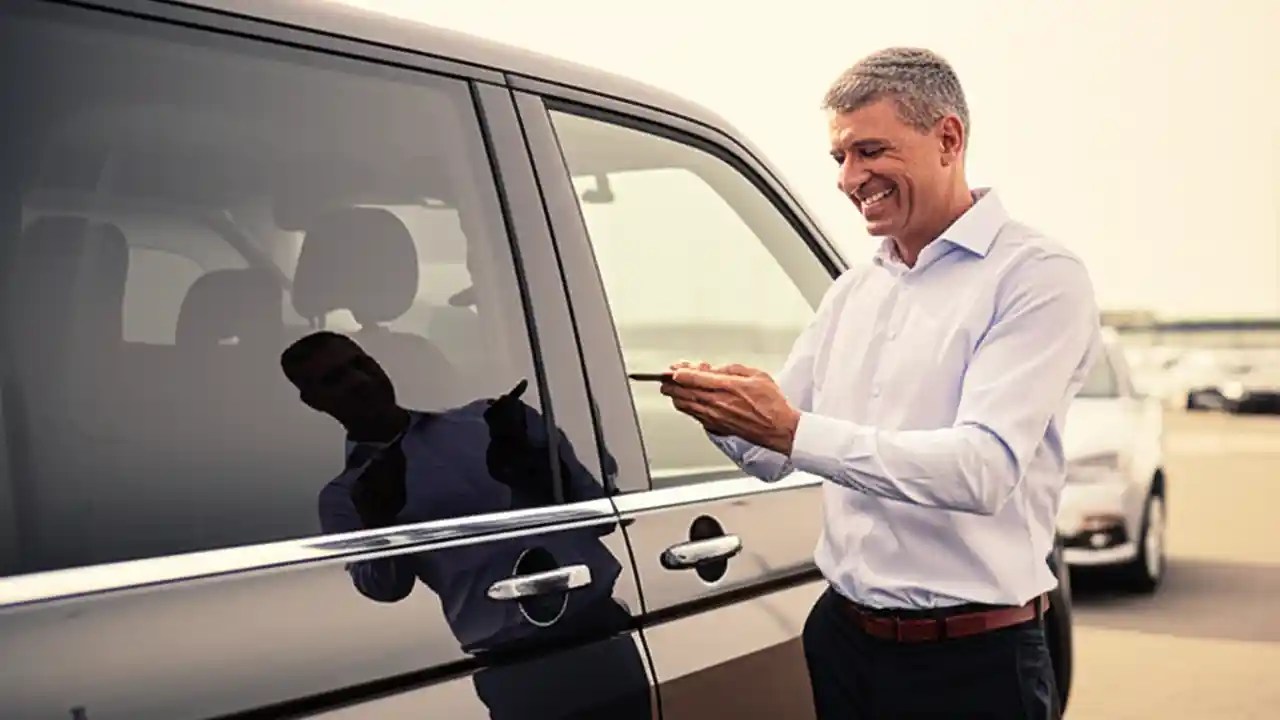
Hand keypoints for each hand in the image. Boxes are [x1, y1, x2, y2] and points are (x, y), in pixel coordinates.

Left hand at [659, 363, 800, 454]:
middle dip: (671, 382)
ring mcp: (713, 417)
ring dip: (676, 394)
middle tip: (667, 376)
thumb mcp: (755, 375)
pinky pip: (692, 415)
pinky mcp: (714, 426)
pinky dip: (686, 405)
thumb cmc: (771, 403)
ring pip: (683, 405)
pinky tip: (688, 399)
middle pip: (682, 392)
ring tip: (674, 386)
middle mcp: (716, 403)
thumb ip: (731, 369)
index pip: (692, 378)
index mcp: (726, 387)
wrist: (778, 428)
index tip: (672, 369)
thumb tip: (712, 369)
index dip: (678, 372)